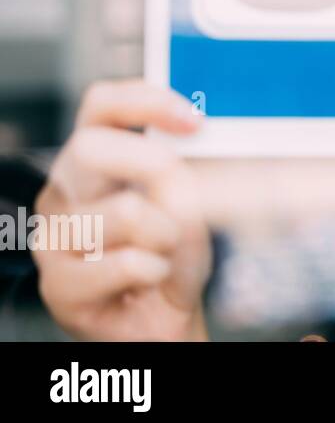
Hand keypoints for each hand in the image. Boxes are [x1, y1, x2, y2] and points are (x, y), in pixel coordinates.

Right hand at [33, 80, 211, 340]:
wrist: (163, 321)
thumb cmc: (173, 257)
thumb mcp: (191, 203)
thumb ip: (184, 167)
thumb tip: (190, 140)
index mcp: (93, 160)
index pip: (101, 105)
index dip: (145, 101)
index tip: (194, 121)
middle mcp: (63, 190)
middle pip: (95, 149)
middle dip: (158, 171)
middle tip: (185, 206)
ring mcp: (53, 236)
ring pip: (126, 211)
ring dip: (169, 237)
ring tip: (164, 256)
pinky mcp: (57, 283)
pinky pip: (129, 262)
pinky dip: (159, 273)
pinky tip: (149, 282)